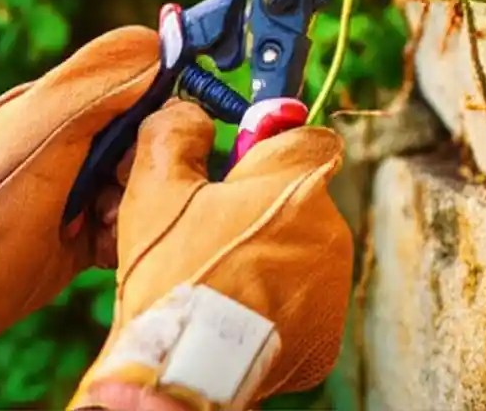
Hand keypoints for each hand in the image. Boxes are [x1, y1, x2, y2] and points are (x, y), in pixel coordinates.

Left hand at [0, 26, 157, 378]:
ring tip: (96, 230)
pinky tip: (96, 251)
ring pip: (136, 188)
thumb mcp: (41, 139)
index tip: (144, 148)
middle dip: (139, 173)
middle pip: (140, 144)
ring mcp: (70, 189)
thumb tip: (152, 46)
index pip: (131, 90)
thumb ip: (94, 91)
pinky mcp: (76, 234)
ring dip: (131, 211)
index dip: (148, 119)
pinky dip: (119, 239)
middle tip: (109, 199)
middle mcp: (64, 144)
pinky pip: (123, 227)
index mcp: (51, 107)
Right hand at [70, 100, 352, 410]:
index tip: (238, 158)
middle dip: (257, 206)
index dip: (268, 141)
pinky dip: (270, 304)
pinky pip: (298, 302)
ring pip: (298, 250)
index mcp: (295, 184)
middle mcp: (330, 231)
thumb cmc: (172, 275)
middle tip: (205, 229)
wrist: (184, 369)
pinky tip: (229, 312)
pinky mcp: (325, 337)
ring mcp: (331, 288)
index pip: (305, 135)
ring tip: (212, 278)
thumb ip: (174, 133)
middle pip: (297, 197)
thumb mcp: (154, 188)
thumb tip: (187, 115)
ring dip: (264, 255)